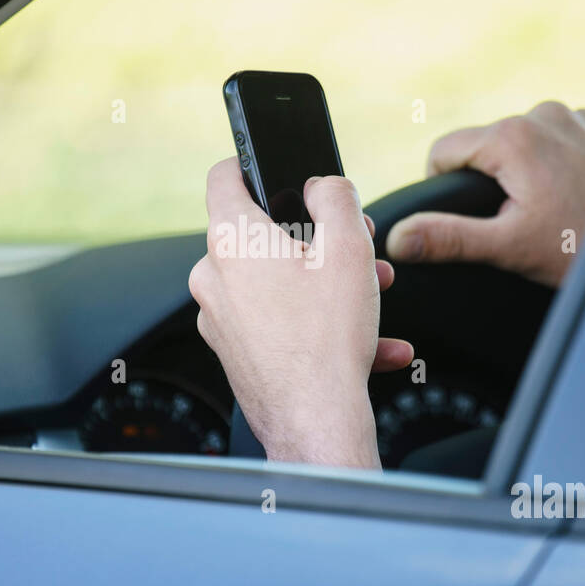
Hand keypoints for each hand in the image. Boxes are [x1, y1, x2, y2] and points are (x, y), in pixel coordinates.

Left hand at [189, 158, 411, 467]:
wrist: (316, 422)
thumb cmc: (327, 340)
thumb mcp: (349, 248)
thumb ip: (336, 197)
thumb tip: (323, 185)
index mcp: (231, 239)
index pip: (224, 176)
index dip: (253, 163)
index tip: (277, 168)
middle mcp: (214, 277)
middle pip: (262, 235)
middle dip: (316, 238)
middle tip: (358, 248)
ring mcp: (220, 319)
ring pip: (275, 283)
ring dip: (324, 284)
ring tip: (370, 297)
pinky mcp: (235, 352)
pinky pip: (279, 324)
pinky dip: (318, 326)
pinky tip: (370, 343)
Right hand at [386, 101, 584, 286]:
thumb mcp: (510, 248)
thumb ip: (448, 238)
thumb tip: (398, 238)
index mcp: (513, 137)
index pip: (443, 152)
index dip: (446, 189)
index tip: (475, 220)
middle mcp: (546, 113)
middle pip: (488, 147)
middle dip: (496, 183)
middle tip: (526, 225)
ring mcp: (582, 117)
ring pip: (529, 145)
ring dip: (532, 174)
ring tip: (560, 214)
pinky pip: (567, 143)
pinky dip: (567, 167)